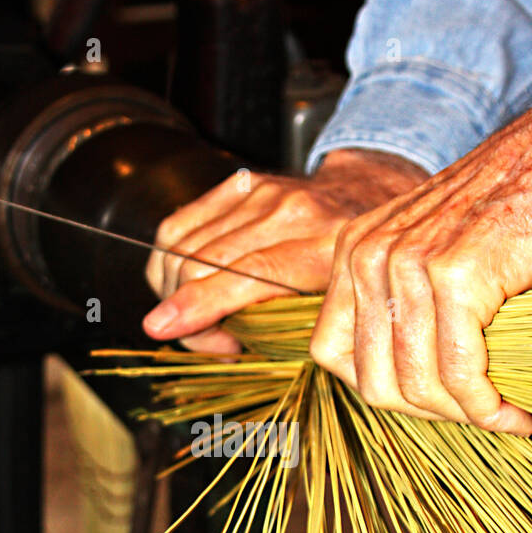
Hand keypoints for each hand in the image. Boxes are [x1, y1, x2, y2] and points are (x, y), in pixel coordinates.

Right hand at [142, 149, 427, 353]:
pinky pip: (177, 226)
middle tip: (218, 342)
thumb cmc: (356, 266)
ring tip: (207, 319)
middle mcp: (290, 211)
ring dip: (175, 293)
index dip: (200, 304)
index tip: (161, 327)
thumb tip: (227, 349)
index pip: (248, 273)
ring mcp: (261, 192)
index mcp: (326, 248)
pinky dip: (170, 263)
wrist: (370, 196)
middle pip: (201, 262)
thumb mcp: (344, 307)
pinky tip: (190, 286)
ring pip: (179, 245)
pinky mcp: (238, 183)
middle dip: (188, 315)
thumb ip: (292, 327)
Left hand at [309, 78, 531, 434]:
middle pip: (371, 378)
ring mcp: (409, 265)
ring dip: (462, 415)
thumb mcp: (434, 250)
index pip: (330, 353)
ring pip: (415, 383)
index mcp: (354, 250)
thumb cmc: (516, 207)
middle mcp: (369, 255)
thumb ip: (403, 303)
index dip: (378, 390)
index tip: (426, 402)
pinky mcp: (457, 278)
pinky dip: (486, 407)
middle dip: (425, 412)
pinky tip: (511, 414)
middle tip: (471, 415)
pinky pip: (460, 373)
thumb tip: (405, 384)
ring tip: (501, 417)